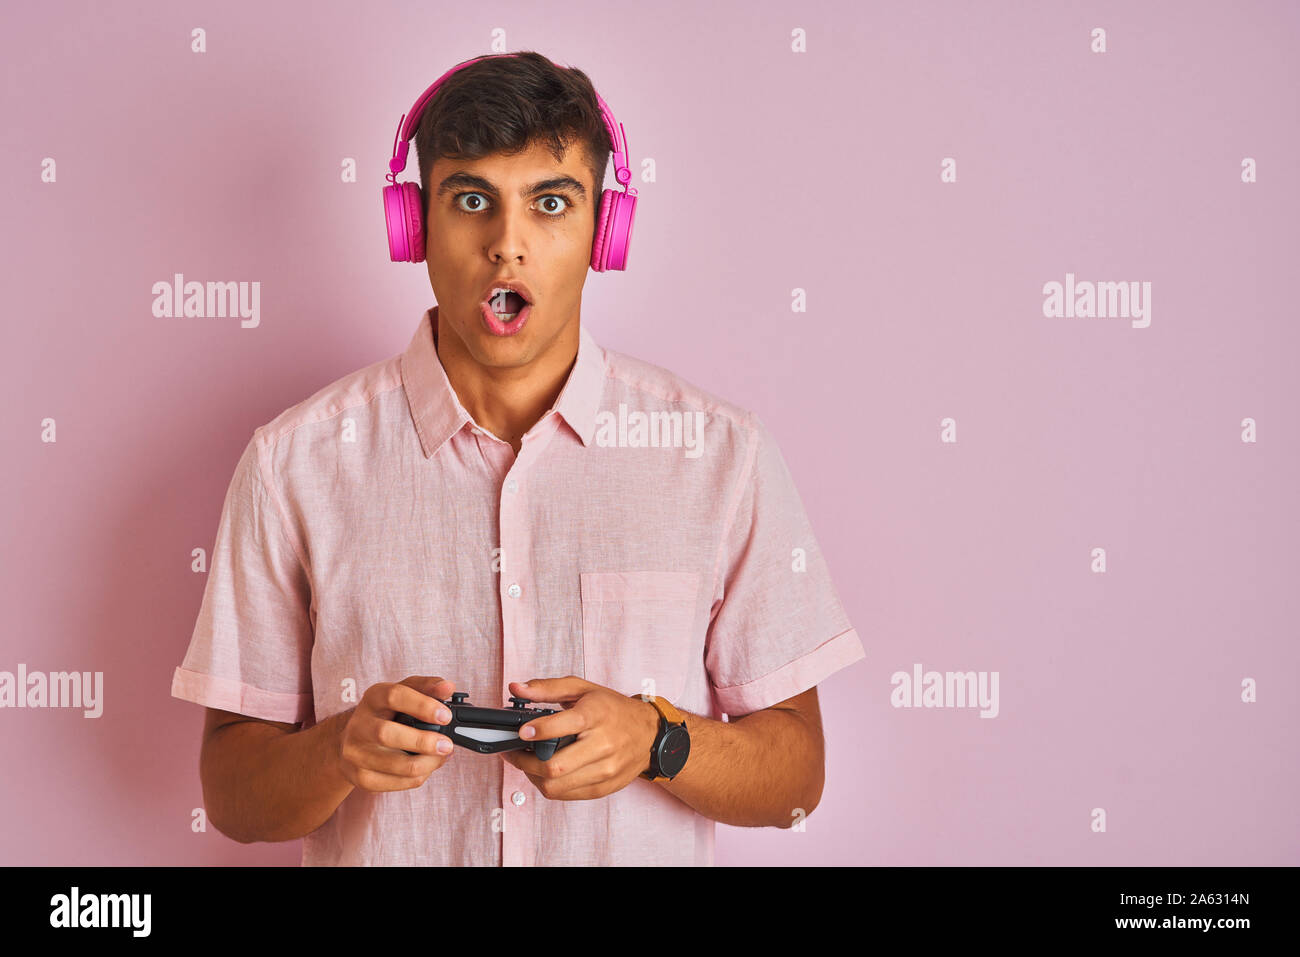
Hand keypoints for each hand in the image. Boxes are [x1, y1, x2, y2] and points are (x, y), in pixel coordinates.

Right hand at [336, 675, 457, 791]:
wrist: (354, 739)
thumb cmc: (387, 713)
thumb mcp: (404, 692)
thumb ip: (427, 687)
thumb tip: (448, 688)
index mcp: (373, 698)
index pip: (394, 696)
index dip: (422, 706)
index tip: (445, 716)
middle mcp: (359, 725)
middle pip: (387, 734)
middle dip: (422, 742)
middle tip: (447, 745)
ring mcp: (356, 754)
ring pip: (396, 765)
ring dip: (427, 764)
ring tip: (442, 756)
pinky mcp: (360, 778)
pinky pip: (396, 783)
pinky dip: (418, 777)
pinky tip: (427, 767)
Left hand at [500, 677, 659, 800]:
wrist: (649, 733)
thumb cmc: (613, 709)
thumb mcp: (583, 689)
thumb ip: (547, 688)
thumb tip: (516, 688)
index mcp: (596, 715)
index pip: (561, 727)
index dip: (535, 731)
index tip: (521, 731)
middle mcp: (603, 745)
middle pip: (553, 766)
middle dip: (524, 761)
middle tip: (512, 751)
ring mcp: (605, 770)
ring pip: (555, 786)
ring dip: (532, 776)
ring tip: (526, 762)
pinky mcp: (604, 787)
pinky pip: (566, 795)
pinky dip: (549, 785)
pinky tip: (545, 772)